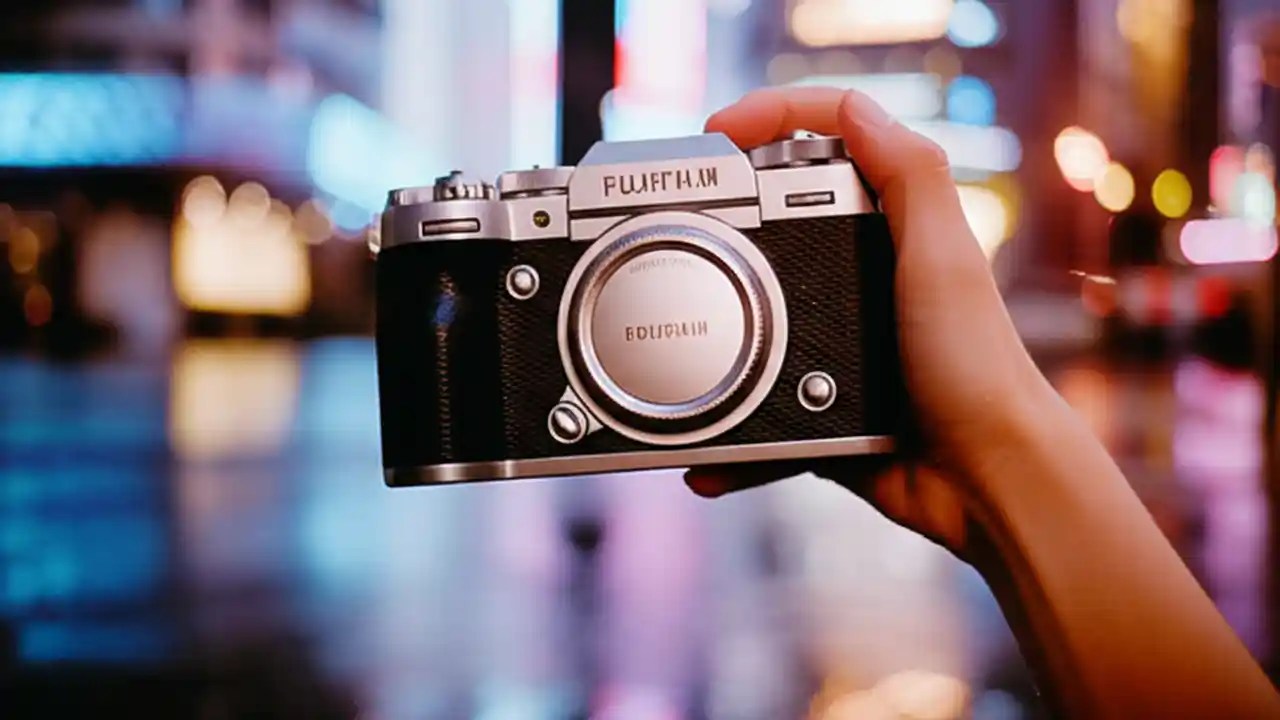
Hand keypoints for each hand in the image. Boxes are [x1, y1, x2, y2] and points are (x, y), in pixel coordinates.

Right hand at [686, 87, 1061, 558]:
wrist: (984, 478)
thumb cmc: (976, 367)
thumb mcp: (943, 255)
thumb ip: (909, 175)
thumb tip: (853, 107)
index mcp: (888, 230)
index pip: (822, 147)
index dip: (767, 122)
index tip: (712, 133)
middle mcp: (858, 278)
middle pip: (768, 229)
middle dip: (713, 230)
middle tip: (666, 233)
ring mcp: (833, 345)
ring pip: (746, 326)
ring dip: (704, 342)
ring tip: (668, 346)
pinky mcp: (819, 408)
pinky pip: (755, 414)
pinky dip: (728, 437)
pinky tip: (704, 455)